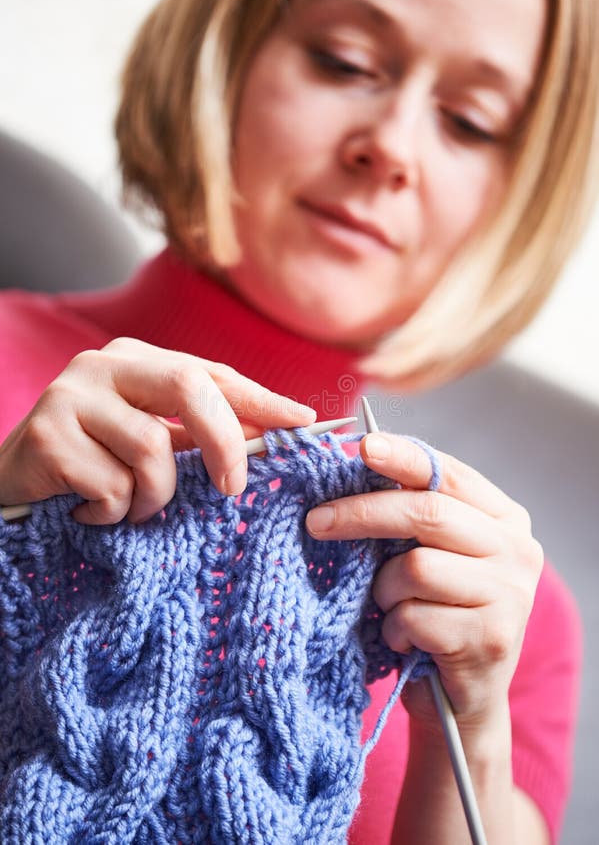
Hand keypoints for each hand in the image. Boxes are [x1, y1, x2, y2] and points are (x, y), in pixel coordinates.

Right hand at [0, 337, 315, 524]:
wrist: (8, 488)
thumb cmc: (90, 466)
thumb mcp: (146, 443)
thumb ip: (196, 435)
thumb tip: (272, 436)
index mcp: (135, 360)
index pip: (210, 371)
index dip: (260, 397)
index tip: (303, 421)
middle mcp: (102, 365)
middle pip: (187, 385)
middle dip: (224, 440)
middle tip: (234, 487)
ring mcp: (70, 397)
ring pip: (151, 448)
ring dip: (154, 496)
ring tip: (130, 509)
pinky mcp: (47, 437)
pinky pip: (112, 485)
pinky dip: (114, 512)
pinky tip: (89, 512)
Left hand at [306, 432, 543, 732]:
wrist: (461, 700)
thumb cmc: (436, 613)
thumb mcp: (431, 554)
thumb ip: (411, 514)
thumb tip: (355, 466)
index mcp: (504, 518)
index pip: (450, 474)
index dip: (403, 458)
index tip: (362, 448)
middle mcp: (517, 550)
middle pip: (427, 513)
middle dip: (361, 513)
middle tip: (315, 521)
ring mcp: (510, 595)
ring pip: (415, 568)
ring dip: (384, 591)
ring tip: (390, 609)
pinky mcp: (491, 638)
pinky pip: (414, 616)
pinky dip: (395, 629)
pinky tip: (406, 642)